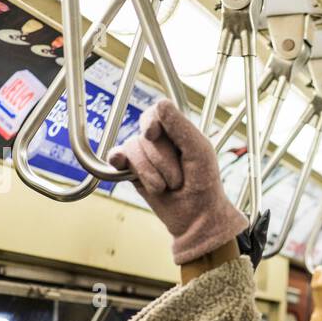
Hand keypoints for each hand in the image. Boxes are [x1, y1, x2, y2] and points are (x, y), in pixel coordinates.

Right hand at [109, 101, 248, 264]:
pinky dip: (118, 160)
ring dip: (151, 174)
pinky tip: (120, 163)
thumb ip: (181, 127)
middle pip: (145, 135)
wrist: (196, 217)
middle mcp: (159, 140)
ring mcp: (144, 155)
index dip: (152, 123)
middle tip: (179, 179)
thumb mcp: (199, 151)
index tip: (153, 134)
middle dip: (162, 160)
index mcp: (178, 130)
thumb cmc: (204, 183)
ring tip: (167, 187)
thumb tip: (160, 103)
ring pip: (133, 149)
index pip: (156, 112)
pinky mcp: (132, 171)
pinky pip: (117, 157)